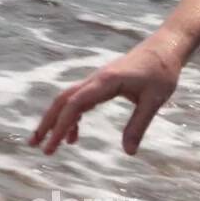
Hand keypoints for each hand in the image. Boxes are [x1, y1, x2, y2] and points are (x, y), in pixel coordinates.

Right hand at [30, 33, 183, 154]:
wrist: (165, 48)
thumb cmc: (162, 72)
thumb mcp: (154, 101)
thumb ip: (139, 126)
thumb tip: (128, 153)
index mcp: (105, 82)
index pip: (74, 105)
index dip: (60, 127)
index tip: (51, 147)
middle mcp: (95, 80)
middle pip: (62, 101)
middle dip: (47, 123)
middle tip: (34, 145)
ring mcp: (96, 81)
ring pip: (67, 100)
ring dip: (55, 121)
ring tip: (46, 144)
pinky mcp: (101, 84)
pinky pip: (79, 101)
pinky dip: (72, 119)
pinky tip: (73, 137)